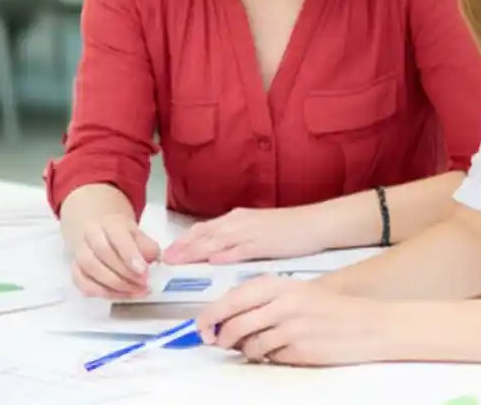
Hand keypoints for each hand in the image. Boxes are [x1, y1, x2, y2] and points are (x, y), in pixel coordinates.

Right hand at [70, 215, 160, 298]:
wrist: (98, 232)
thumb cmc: (122, 236)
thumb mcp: (138, 235)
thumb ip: (148, 247)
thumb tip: (158, 260)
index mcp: (109, 222)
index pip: (117, 235)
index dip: (130, 254)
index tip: (144, 271)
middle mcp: (90, 234)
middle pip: (102, 252)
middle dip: (125, 273)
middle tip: (143, 284)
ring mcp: (80, 252)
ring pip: (90, 268)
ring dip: (114, 285)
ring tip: (135, 292)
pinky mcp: (75, 269)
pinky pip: (82, 283)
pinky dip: (101, 292)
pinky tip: (119, 295)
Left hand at [162, 206, 328, 264]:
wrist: (315, 223)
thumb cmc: (288, 228)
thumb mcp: (255, 230)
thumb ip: (235, 240)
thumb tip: (214, 254)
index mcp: (235, 219)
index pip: (203, 229)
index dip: (184, 241)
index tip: (168, 252)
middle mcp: (239, 223)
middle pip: (205, 235)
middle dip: (183, 247)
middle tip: (165, 259)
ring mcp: (251, 232)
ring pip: (218, 241)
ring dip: (197, 251)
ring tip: (180, 261)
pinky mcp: (266, 243)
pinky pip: (243, 248)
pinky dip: (228, 254)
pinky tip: (215, 260)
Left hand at [196, 275, 390, 365]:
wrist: (369, 324)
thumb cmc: (330, 308)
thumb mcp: (295, 292)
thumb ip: (263, 300)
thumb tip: (228, 317)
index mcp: (279, 286)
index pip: (233, 298)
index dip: (211, 314)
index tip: (200, 325)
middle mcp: (282, 304)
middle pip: (235, 323)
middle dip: (220, 336)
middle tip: (216, 342)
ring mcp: (291, 328)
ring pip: (249, 344)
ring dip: (243, 350)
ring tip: (250, 348)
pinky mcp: (300, 350)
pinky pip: (270, 358)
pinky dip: (266, 358)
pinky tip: (275, 353)